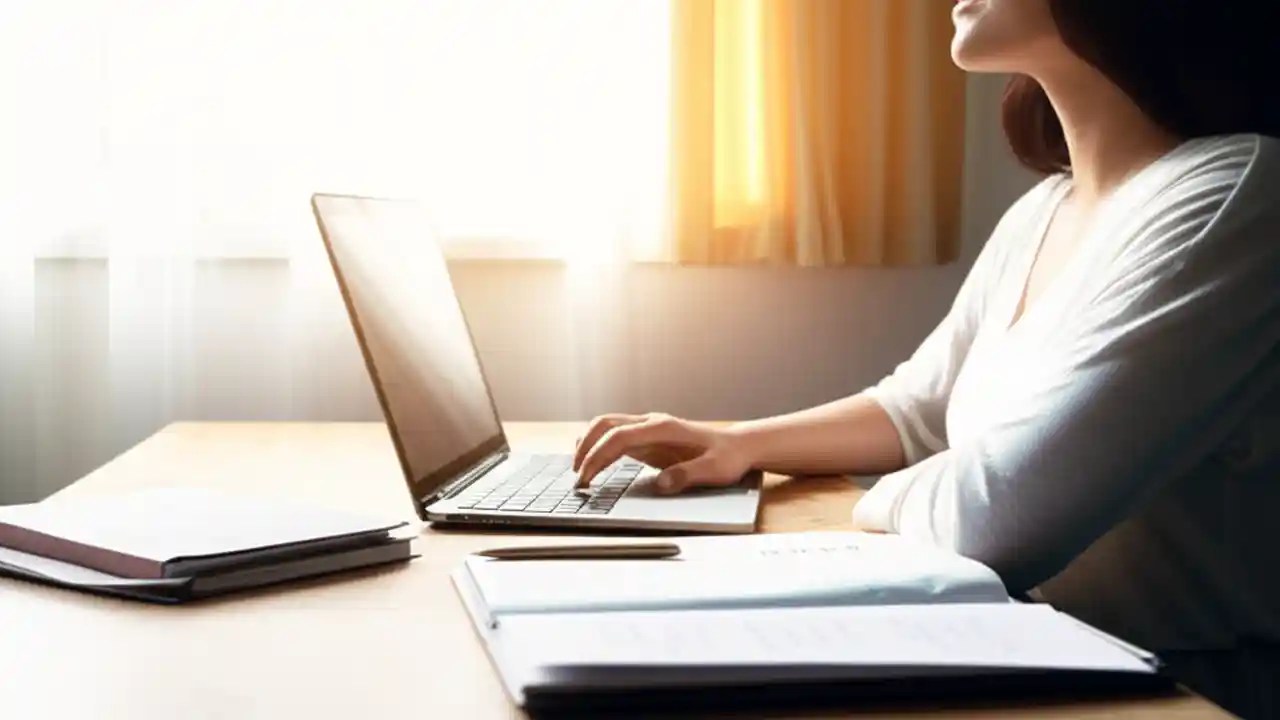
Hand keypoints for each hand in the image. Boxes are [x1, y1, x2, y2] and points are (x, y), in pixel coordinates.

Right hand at [572, 413, 752, 494]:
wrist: (739, 445)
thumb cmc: (728, 457)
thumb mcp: (715, 470)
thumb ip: (688, 475)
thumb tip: (662, 483)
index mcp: (664, 428)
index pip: (619, 436)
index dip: (598, 455)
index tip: (586, 477)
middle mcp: (652, 422)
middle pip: (605, 424)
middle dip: (585, 447)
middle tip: (577, 476)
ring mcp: (648, 428)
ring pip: (607, 426)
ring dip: (588, 444)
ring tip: (579, 471)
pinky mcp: (648, 437)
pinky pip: (616, 436)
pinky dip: (599, 446)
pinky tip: (593, 463)